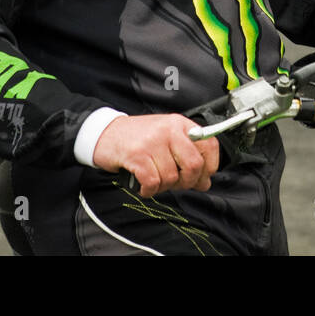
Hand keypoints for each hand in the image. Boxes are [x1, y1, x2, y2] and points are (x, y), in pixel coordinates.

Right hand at [92, 113, 219, 197]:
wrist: (105, 133)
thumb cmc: (138, 137)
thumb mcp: (166, 137)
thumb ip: (187, 155)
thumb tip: (204, 182)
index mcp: (180, 124)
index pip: (209, 145)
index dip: (210, 167)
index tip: (203, 178)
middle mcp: (169, 130)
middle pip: (194, 164)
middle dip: (188, 182)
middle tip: (177, 184)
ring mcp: (153, 142)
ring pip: (172, 177)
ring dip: (164, 187)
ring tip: (155, 181)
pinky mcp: (136, 155)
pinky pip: (153, 182)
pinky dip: (150, 191)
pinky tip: (145, 187)